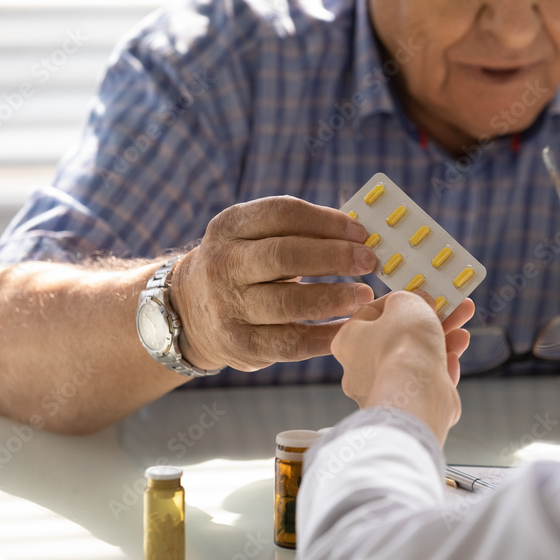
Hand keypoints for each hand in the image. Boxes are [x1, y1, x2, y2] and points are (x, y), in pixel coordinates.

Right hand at [169, 196, 378, 371]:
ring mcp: (228, 307)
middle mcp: (223, 264)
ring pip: (288, 303)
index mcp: (230, 226)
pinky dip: (325, 336)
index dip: (327, 221)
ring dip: (333, 298)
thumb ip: (299, 232)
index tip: (362, 232)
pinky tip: (349, 327)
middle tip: (370, 262)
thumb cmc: (244, 267)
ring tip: (364, 296)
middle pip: (283, 256)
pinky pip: (291, 343)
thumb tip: (359, 236)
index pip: (282, 213)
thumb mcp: (254, 237)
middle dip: (334, 257)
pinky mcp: (240, 346)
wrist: (190, 311)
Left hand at [331, 291, 474, 444]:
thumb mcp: (406, 303)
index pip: (371, 313)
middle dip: (429, 322)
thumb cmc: (403, 347)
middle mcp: (359, 369)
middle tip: (451, 311)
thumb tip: (418, 302)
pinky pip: (423, 383)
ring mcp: (381, 391)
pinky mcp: (403, 408)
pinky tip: (454, 360)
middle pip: (398, 337)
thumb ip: (410, 297)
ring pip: (414, 361)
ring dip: (441, 344)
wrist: (416, 397)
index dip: (399, 301)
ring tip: (462, 334)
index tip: (421, 295)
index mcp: (347, 341)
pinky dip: (440, 370)